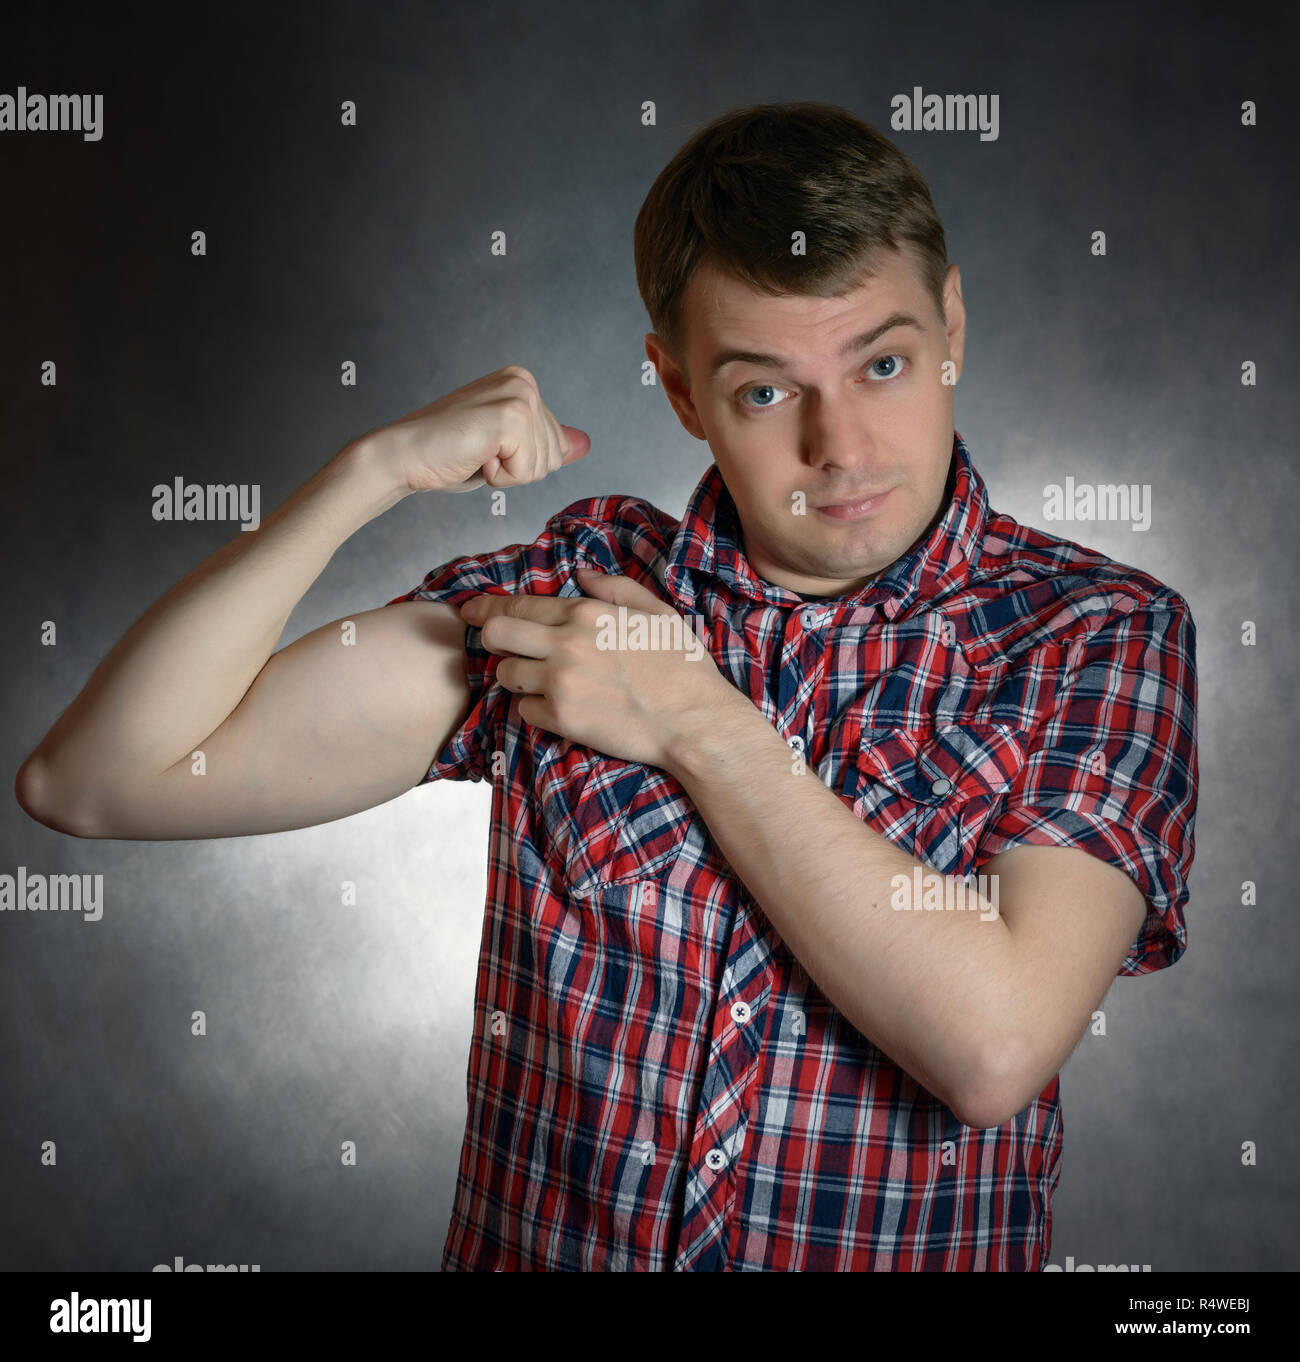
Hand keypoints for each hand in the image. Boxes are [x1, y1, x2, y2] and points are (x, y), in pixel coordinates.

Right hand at [359, 364, 590, 493]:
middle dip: (518, 468)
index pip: (556, 446)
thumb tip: (585, 444)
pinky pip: (528, 471)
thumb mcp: (507, 450)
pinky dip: (500, 477)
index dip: (521, 462)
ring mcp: (519, 395)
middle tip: (478, 452)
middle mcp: (524, 381)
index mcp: (524, 384)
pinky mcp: (512, 416)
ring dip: (508, 473)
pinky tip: (475, 457)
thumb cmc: (448, 454)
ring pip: (544, 465)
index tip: (486, 448)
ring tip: (475, 453)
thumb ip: (545, 444)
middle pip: (555, 456)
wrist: (405, 456)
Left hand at [459, 567, 740, 770]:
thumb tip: (581, 573)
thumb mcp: (657, 612)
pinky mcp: (562, 719)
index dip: (485, 607)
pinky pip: (524, 711)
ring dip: (516, 676)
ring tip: (540, 680)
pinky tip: (559, 706)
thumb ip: (615, 588)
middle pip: (495, 636)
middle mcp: (564, 645)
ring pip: (505, 675)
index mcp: (585, 614)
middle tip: (500, 646)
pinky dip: (535, 708)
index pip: (517, 606)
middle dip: (491, 639)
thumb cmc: (682, 667)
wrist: (694, 722)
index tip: (469, 610)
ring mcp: (559, 684)